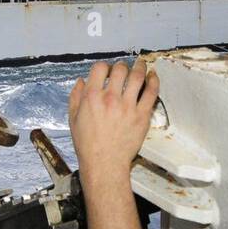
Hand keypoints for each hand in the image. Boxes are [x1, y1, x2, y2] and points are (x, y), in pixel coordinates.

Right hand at [68, 57, 158, 184]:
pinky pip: (151, 92)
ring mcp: (128, 106)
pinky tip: (153, 76)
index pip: (99, 68)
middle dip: (121, 65)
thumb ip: (76, 97)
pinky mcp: (142, 115)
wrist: (104, 163)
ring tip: (141, 65)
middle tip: (123, 68)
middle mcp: (110, 98)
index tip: (106, 70)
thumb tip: (81, 81)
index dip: (103, 66)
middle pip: (120, 69)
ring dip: (140, 67)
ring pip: (137, 76)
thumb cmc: (88, 145)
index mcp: (92, 98)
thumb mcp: (73, 119)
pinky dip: (154, 81)